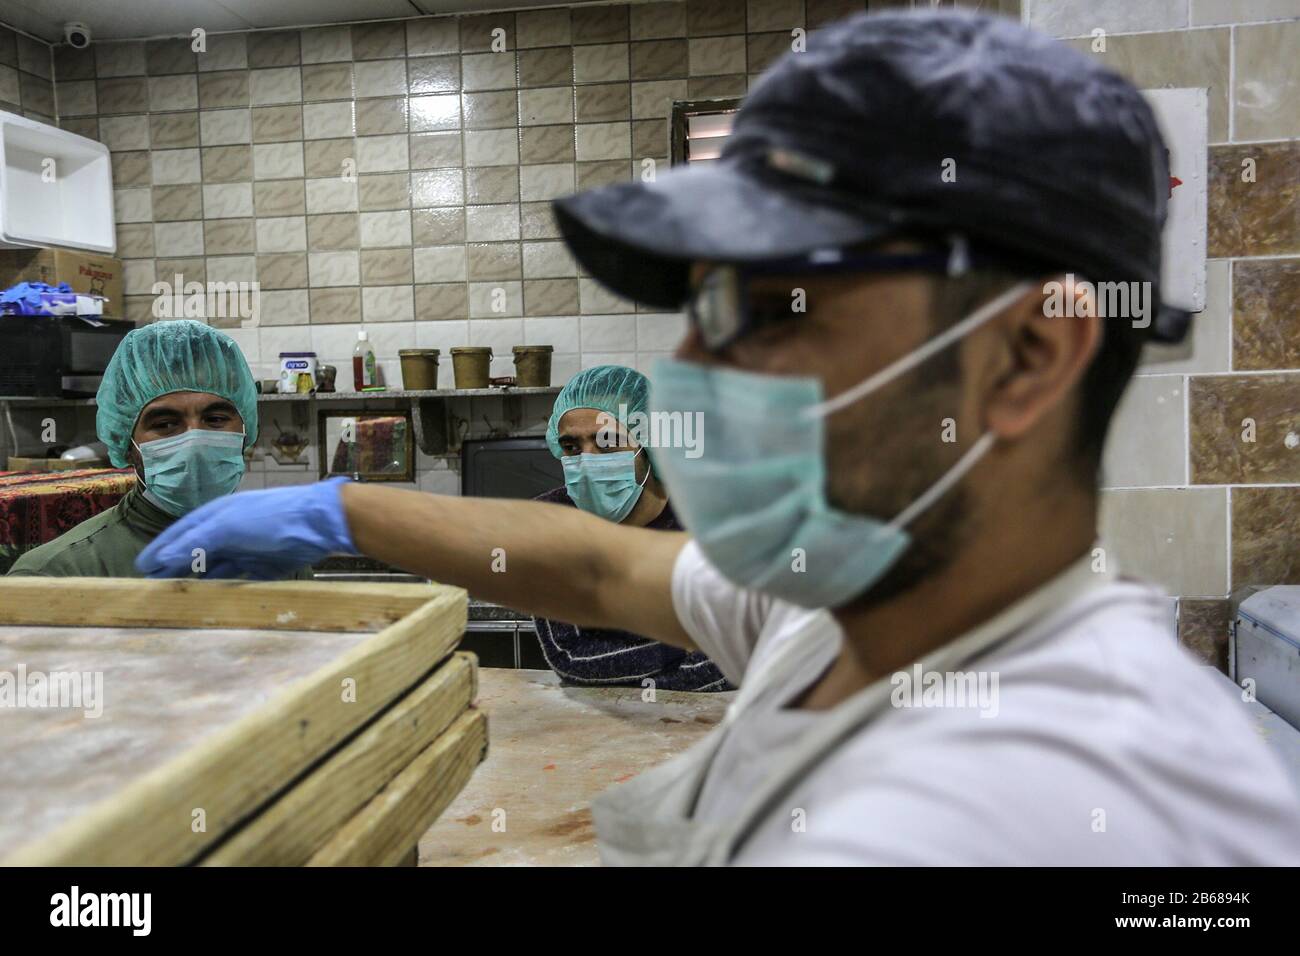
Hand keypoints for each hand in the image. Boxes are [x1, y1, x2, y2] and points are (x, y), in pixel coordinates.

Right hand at [136, 477, 357, 578]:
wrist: (319, 523)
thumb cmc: (270, 517)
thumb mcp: (228, 526)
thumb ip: (197, 540)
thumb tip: (164, 557)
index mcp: (217, 516)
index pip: (181, 533)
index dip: (162, 549)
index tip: (141, 567)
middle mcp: (229, 532)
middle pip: (196, 553)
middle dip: (175, 568)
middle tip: (154, 588)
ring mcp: (247, 550)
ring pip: (215, 568)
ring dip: (197, 581)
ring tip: (177, 598)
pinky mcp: (264, 566)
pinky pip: (237, 580)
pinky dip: (223, 589)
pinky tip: (211, 600)